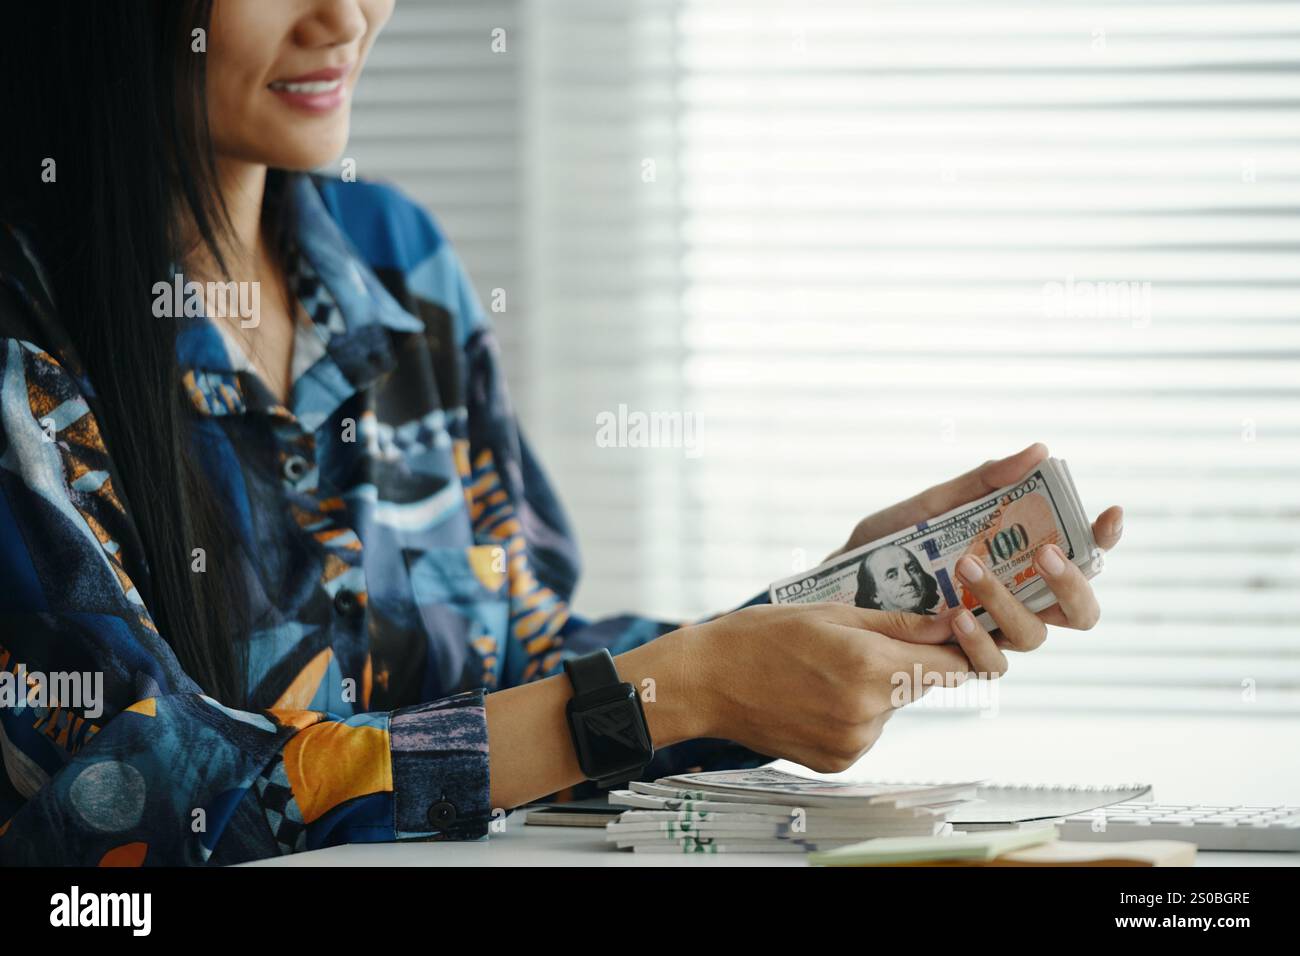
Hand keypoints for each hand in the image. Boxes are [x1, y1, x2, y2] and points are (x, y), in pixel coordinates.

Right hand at [685, 602, 986, 772]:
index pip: (950, 666)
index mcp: (869, 666)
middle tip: (859, 643)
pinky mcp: (838, 761)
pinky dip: (853, 713)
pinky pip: (866, 731)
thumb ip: (897, 624)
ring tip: (824, 670)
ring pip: (891, 708)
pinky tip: (815, 695)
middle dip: (903, 662)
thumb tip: (950, 624)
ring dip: (875, 689)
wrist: (707, 682)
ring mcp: (852, 743)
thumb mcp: (830, 613)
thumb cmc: (762, 636)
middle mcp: (867, 712)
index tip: (944, 633)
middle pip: (920, 685)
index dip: (954, 647)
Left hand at [831, 442, 1123, 652]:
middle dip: (1073, 583)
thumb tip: (1038, 451)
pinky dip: (979, 639)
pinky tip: (955, 615)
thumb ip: (981, 483)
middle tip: (1046, 552)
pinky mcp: (960, 662)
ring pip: (1035, 635)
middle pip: (1079, 610)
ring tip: (970, 567)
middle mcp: (1016, 602)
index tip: (1109, 514)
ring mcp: (992, 634)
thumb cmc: (885, 547)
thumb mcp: (929, 506)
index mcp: (1017, 562)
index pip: (1080, 554)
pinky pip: (991, 663)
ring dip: (1008, 600)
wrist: (832, 590)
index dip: (1103, 539)